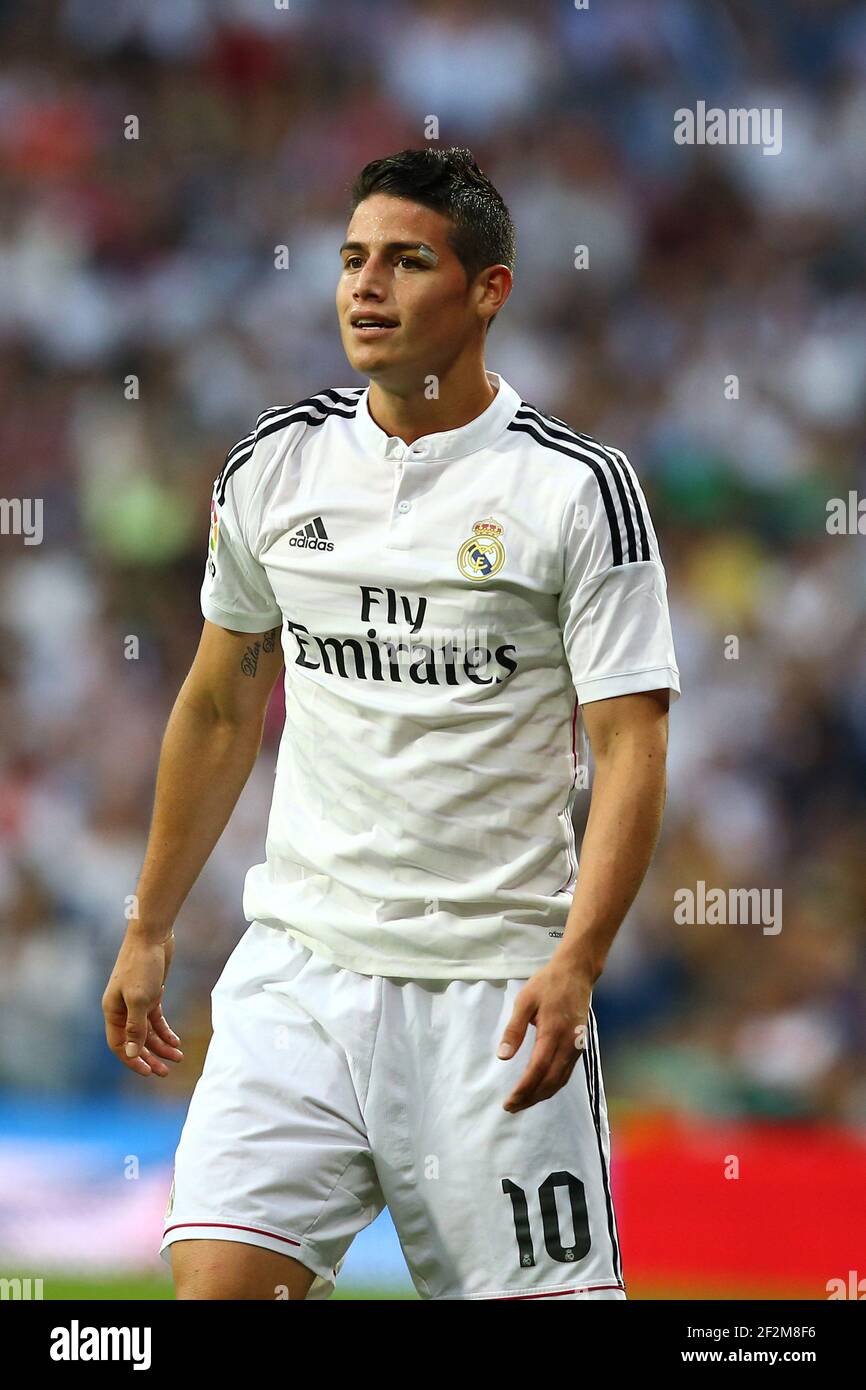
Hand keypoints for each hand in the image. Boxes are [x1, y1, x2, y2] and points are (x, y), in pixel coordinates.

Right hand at [102, 929, 182, 1077]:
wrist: (152, 935)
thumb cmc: (142, 966)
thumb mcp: (139, 1000)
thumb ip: (136, 1028)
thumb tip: (132, 1054)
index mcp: (112, 1011)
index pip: (118, 1045)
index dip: (132, 1060)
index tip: (149, 1072)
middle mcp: (121, 1008)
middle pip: (134, 1041)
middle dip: (150, 1057)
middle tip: (166, 1071)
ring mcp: (136, 1001)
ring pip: (147, 1031)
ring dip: (161, 1045)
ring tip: (178, 1057)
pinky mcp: (150, 993)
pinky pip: (156, 1019)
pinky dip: (165, 1031)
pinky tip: (176, 1041)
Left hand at [497, 957, 591, 1111]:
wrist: (576, 973)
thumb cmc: (547, 984)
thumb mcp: (524, 1001)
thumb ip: (514, 1030)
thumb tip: (503, 1056)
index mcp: (553, 1033)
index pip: (537, 1070)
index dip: (523, 1089)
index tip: (508, 1101)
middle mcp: (568, 1045)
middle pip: (550, 1081)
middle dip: (531, 1098)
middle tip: (511, 1107)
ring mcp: (577, 1047)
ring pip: (560, 1080)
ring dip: (542, 1095)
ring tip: (523, 1103)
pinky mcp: (579, 1046)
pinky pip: (567, 1073)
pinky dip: (553, 1086)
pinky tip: (541, 1089)